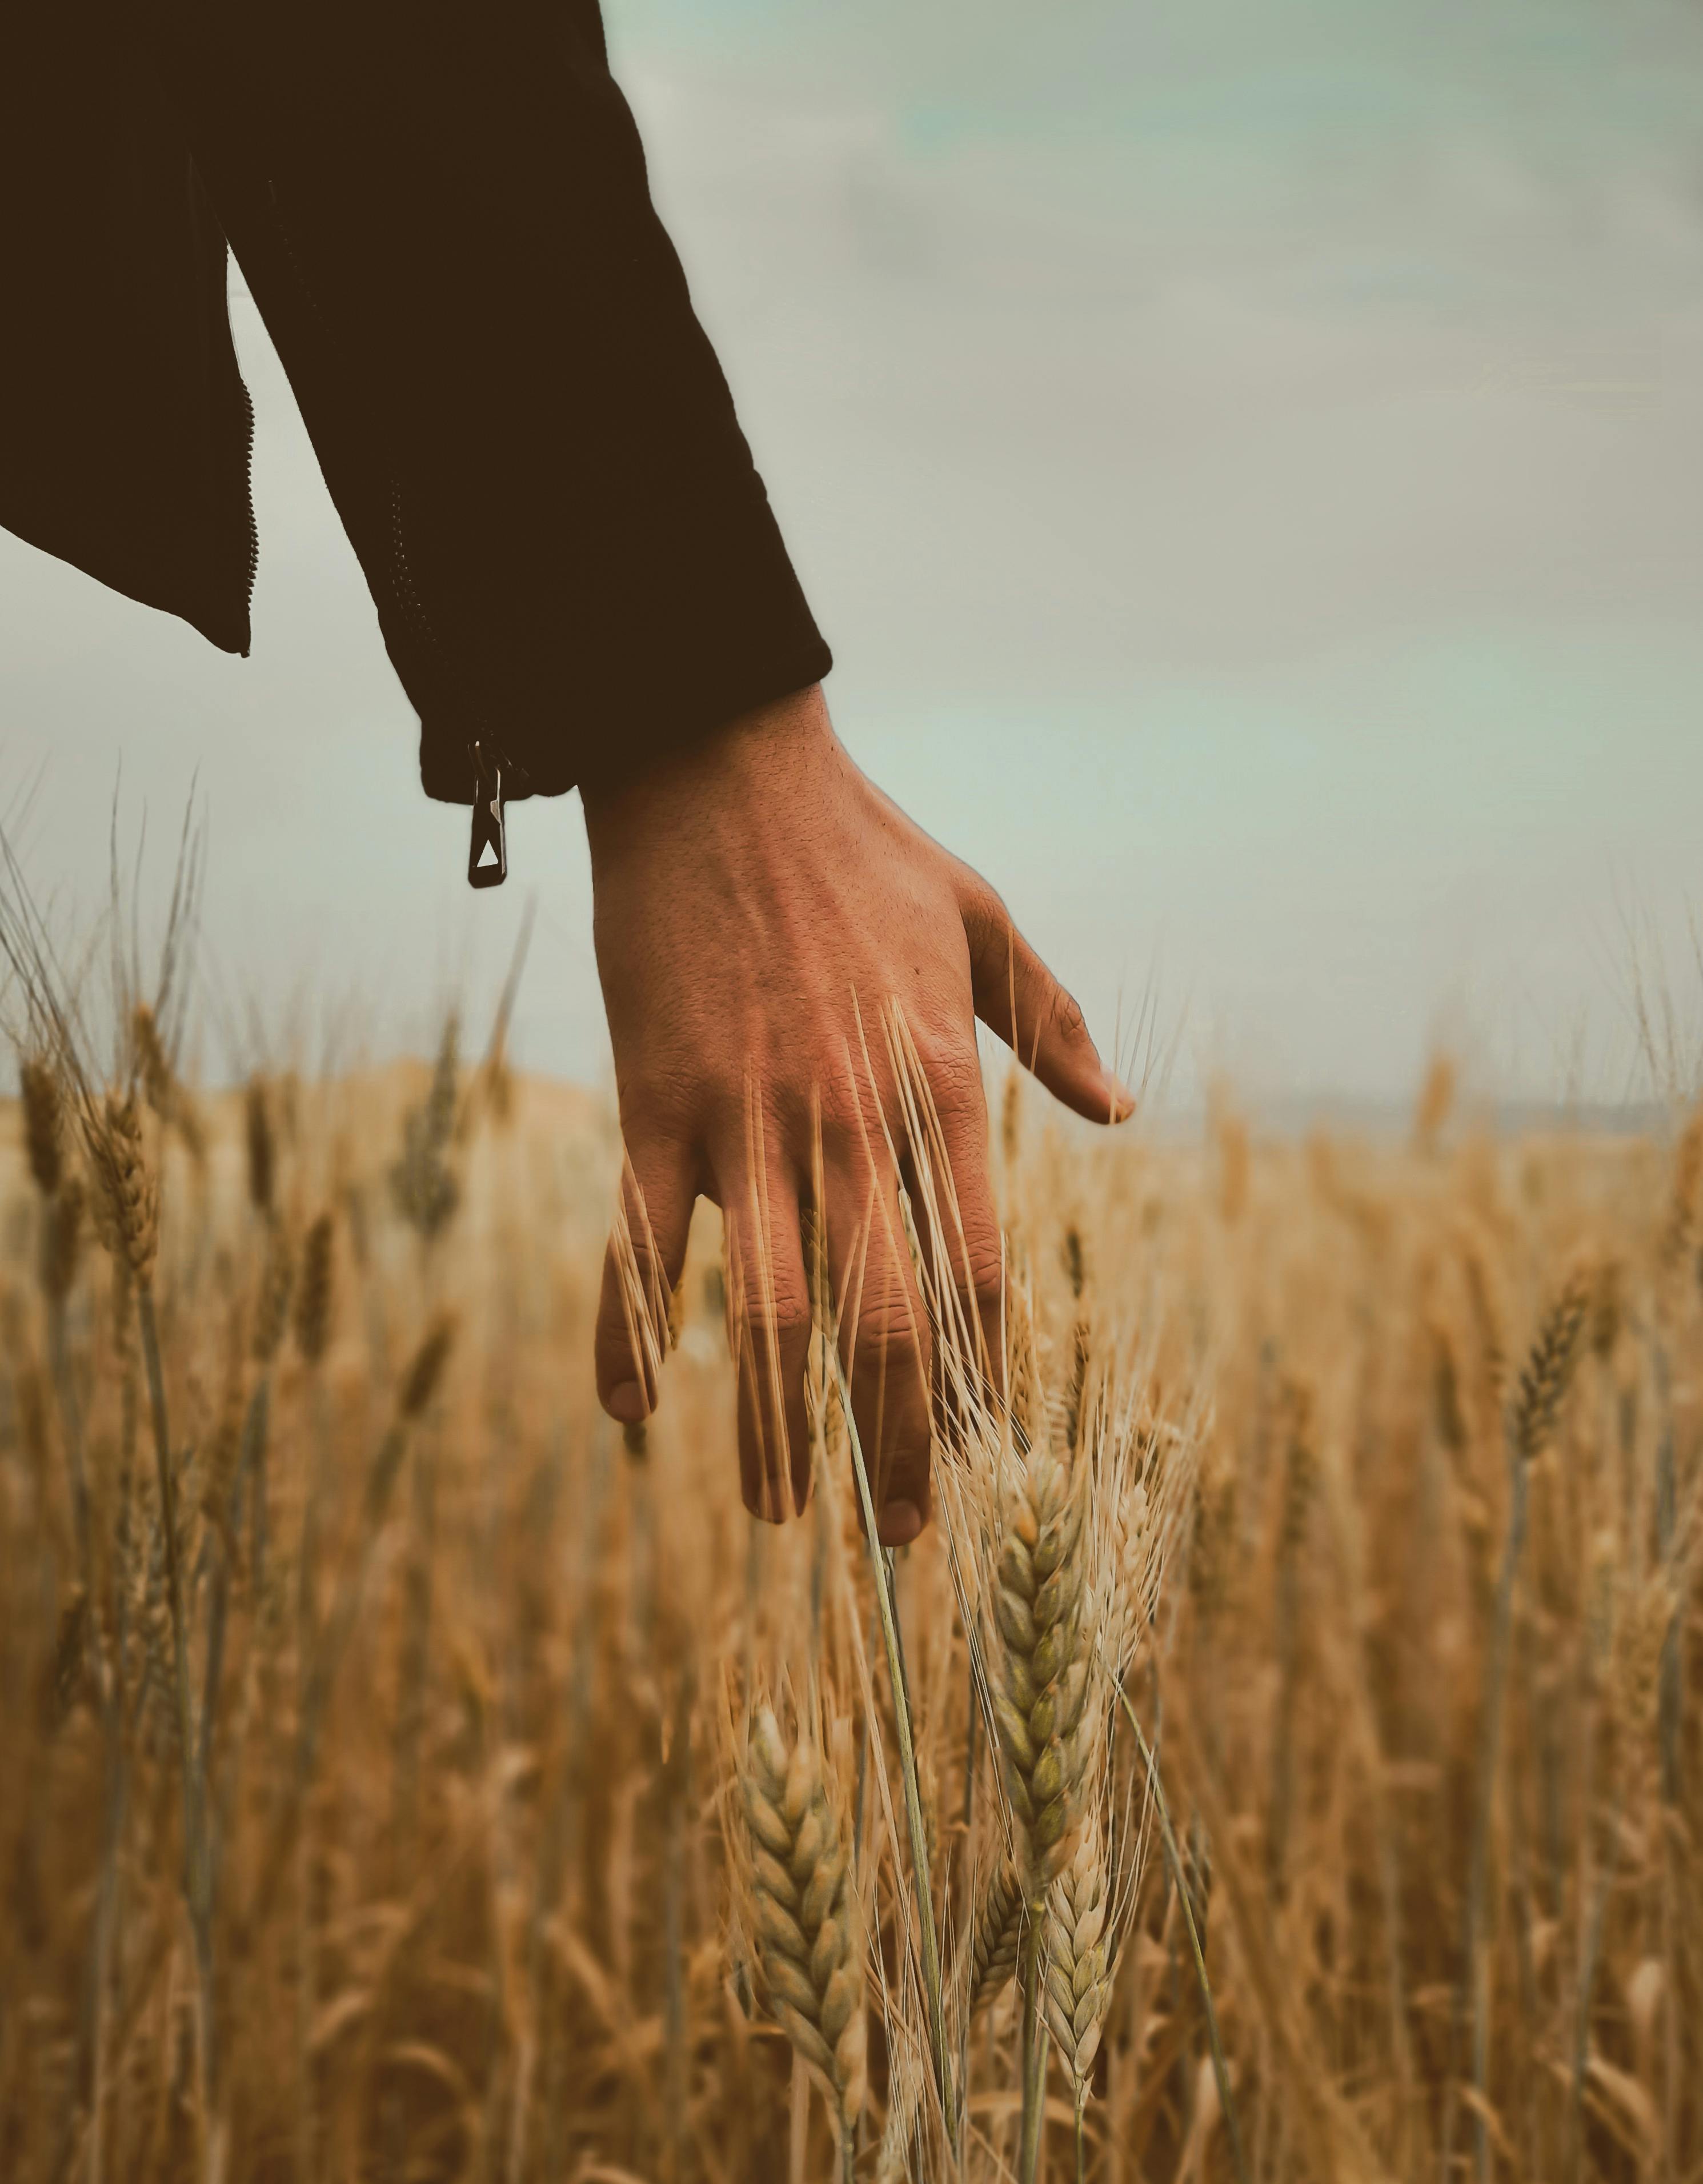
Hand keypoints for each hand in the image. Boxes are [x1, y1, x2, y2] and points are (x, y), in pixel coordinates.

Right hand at [583, 683, 1130, 1542]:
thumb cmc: (864, 847)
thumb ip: (1050, 1026)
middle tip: (903, 1534)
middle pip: (881, 1316)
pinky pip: (638, 1242)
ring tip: (783, 1513)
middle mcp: (847, 1120)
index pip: (974, 1266)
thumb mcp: (985, 922)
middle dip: (896, 1438)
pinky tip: (629, 1414)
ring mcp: (742, 1118)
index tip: (982, 1451)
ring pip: (763, 1306)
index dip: (980, 1374)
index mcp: (934, 1084)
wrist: (717, 766)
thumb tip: (1119, 1113)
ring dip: (775, 1422)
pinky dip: (627, 1331)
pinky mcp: (653, 1100)